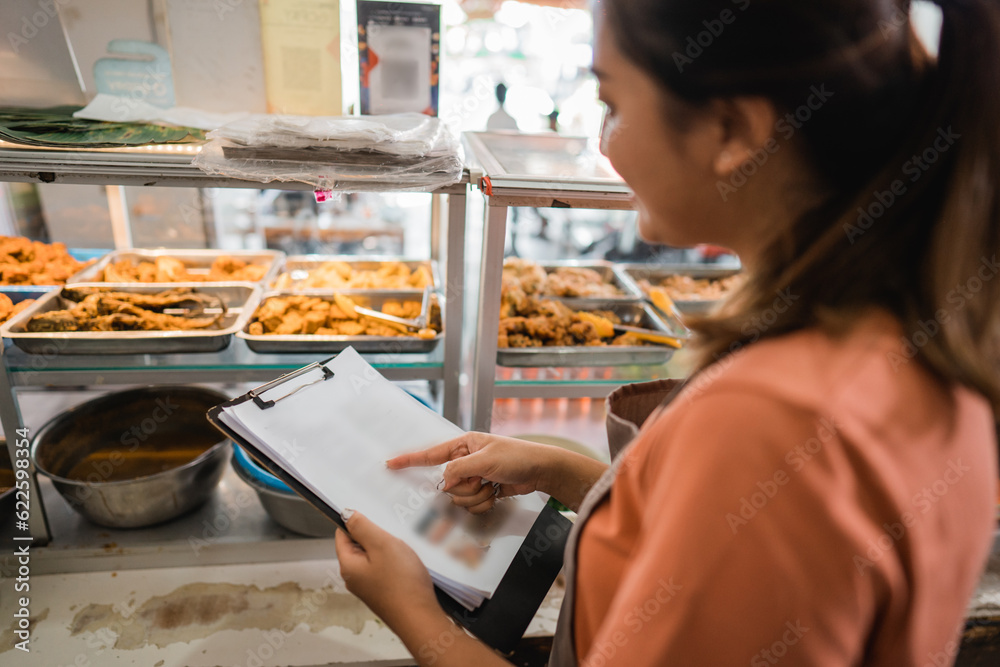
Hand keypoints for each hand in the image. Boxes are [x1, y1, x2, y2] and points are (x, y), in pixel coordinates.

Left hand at [334, 511, 439, 626]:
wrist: (420, 617)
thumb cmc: (401, 582)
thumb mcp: (382, 545)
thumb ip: (363, 527)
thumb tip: (347, 515)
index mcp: (348, 565)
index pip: (341, 535)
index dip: (355, 522)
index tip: (372, 516)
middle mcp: (354, 578)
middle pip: (358, 546)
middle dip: (374, 536)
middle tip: (392, 533)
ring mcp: (369, 587)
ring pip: (373, 558)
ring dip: (386, 549)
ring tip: (402, 549)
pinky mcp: (383, 593)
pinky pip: (384, 570)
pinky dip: (394, 562)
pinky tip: (407, 563)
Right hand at [387, 432, 553, 513]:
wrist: (541, 470)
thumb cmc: (517, 457)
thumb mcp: (486, 460)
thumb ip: (460, 470)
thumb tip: (444, 482)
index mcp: (463, 446)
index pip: (431, 454)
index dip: (410, 460)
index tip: (390, 464)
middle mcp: (466, 461)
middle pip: (447, 485)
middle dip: (466, 488)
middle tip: (483, 480)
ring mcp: (474, 478)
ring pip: (459, 499)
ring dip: (477, 497)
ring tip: (494, 485)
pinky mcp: (482, 491)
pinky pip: (471, 506)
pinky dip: (484, 504)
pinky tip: (496, 494)